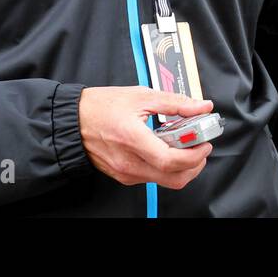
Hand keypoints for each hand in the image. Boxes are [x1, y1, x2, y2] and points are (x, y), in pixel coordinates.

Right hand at [79, 87, 214, 188]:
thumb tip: (201, 106)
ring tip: (184, 145)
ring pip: (164, 181)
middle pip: (173, 178)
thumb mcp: (141, 95)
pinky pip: (152, 177)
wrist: (72, 121)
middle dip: (195, 165)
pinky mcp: (123, 176)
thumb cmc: (101, 107)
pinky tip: (166, 148)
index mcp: (132, 139)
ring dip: (182, 166)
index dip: (194, 155)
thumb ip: (176, 102)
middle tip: (200, 146)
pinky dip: (166, 166)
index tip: (205, 143)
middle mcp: (128, 162)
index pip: (170, 161)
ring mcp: (125, 172)